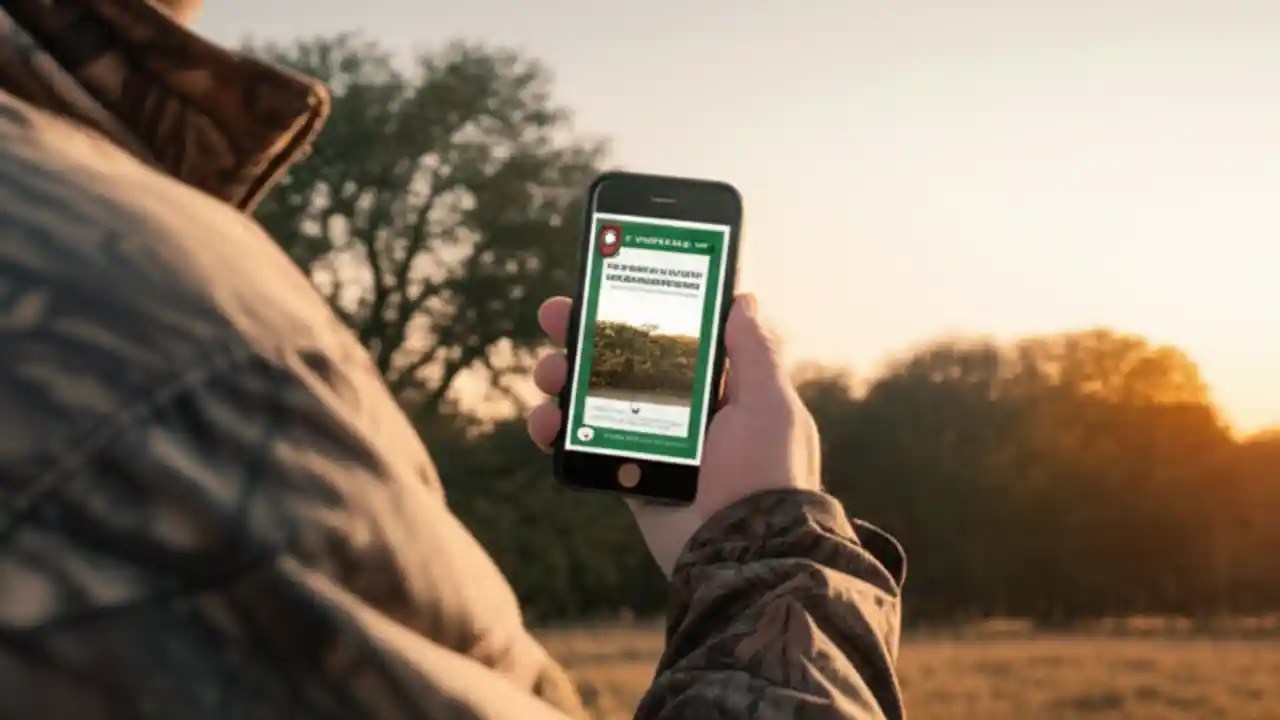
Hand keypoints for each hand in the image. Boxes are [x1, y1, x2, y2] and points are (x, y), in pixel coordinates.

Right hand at [527, 294, 821, 575]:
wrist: (742, 552)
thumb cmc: (766, 475)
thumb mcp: (771, 405)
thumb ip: (754, 352)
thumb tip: (742, 299)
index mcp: (719, 386)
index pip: (671, 334)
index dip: (637, 308)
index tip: (605, 281)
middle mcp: (681, 409)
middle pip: (622, 359)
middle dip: (583, 334)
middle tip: (554, 316)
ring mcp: (649, 441)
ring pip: (593, 397)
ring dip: (562, 378)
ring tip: (549, 373)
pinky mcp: (626, 475)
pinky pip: (582, 445)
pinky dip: (555, 431)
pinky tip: (544, 421)